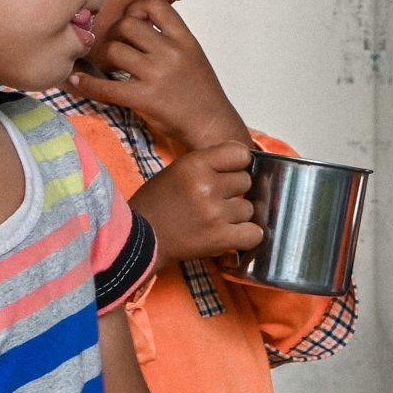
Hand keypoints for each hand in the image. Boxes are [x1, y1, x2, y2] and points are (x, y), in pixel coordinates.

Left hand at [71, 0, 247, 148]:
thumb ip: (171, 39)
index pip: (156, 6)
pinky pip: (106, 87)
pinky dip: (87, 83)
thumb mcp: (194, 57)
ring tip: (108, 65)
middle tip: (115, 46)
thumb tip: (139, 24)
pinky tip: (77, 80)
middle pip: (128, 24)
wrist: (212, 126)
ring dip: (106, 56)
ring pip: (115, 50)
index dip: (138, 8)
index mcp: (185, 40)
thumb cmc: (203, 94)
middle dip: (117, 33)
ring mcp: (157, 75)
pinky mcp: (144, 98)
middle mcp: (171, 53)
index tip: (133, 20)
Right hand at [130, 140, 262, 263]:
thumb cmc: (157, 204)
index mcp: (194, 164)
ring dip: (236, 216)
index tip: (229, 174)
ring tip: (215, 221)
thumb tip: (244, 165)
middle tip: (215, 201)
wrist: (138, 239)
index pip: (241, 153)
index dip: (238, 164)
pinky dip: (247, 237)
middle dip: (234, 192)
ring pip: (249, 209)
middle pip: (246, 181)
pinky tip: (233, 236)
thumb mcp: (177, 171)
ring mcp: (215, 213)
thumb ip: (209, 165)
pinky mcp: (219, 238)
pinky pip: (254, 234)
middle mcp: (206, 185)